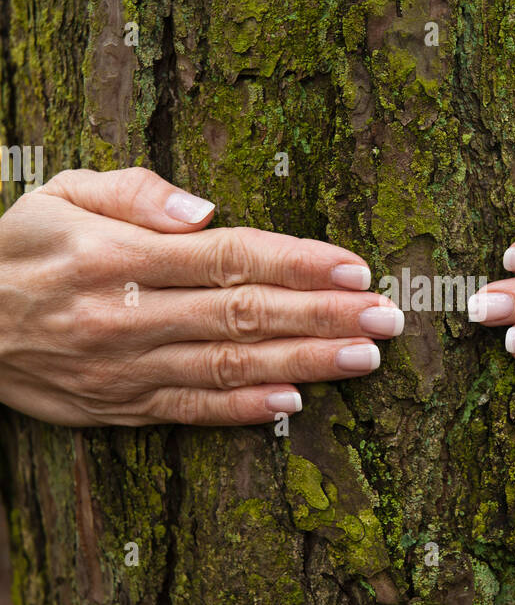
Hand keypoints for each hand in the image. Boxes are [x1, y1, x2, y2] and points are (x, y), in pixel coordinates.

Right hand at [0, 168, 402, 425]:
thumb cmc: (16, 249)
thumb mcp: (58, 193)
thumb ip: (133, 192)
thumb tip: (204, 211)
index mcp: (120, 255)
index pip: (229, 257)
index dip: (299, 264)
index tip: (356, 268)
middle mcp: (127, 314)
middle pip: (243, 315)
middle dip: (324, 316)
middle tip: (388, 318)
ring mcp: (125, 368)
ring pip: (229, 367)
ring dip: (303, 364)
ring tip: (365, 358)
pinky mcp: (118, 408)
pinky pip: (191, 410)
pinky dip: (244, 411)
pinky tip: (294, 405)